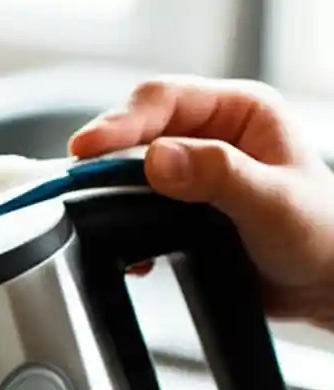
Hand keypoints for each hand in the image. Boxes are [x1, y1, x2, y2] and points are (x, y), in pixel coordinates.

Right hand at [68, 75, 333, 331]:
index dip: (121, 121)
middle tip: (81, 182)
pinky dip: (119, 224)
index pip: (165, 99)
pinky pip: (132, 205)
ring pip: (128, 169)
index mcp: (240, 111)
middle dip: (106, 157)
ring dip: (110, 194)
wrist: (323, 287)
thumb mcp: (274, 203)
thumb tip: (157, 158)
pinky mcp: (177, 205)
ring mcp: (191, 170)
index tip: (88, 148)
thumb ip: (219, 176)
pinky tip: (130, 249)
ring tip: (98, 214)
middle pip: (137, 131)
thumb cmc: (321, 237)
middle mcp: (211, 133)